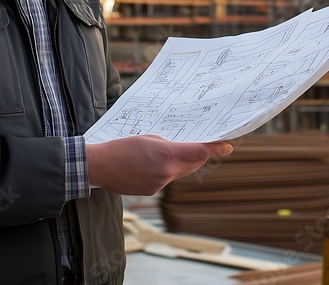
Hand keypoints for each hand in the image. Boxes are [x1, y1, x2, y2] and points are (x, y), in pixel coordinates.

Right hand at [85, 135, 232, 195]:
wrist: (101, 166)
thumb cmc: (122, 147)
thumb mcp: (148, 137)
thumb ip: (169, 144)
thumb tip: (182, 151)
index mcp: (166, 155)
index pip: (198, 152)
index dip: (215, 149)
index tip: (227, 146)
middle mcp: (166, 172)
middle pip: (192, 164)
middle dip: (196, 156)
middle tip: (200, 146)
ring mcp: (159, 184)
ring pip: (178, 173)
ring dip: (178, 164)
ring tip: (161, 155)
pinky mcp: (151, 191)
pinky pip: (166, 179)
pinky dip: (164, 172)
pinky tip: (149, 165)